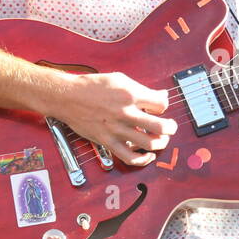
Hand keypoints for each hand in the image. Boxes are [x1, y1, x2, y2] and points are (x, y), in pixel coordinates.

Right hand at [58, 72, 176, 166]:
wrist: (67, 97)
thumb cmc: (92, 87)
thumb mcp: (119, 79)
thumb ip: (141, 88)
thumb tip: (160, 95)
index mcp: (130, 94)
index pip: (161, 104)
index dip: (164, 105)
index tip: (160, 107)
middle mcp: (125, 113)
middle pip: (161, 126)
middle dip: (171, 128)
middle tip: (170, 127)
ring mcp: (117, 129)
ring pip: (149, 143)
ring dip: (160, 143)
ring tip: (161, 139)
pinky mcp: (108, 141)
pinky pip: (130, 157)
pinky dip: (143, 159)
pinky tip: (148, 154)